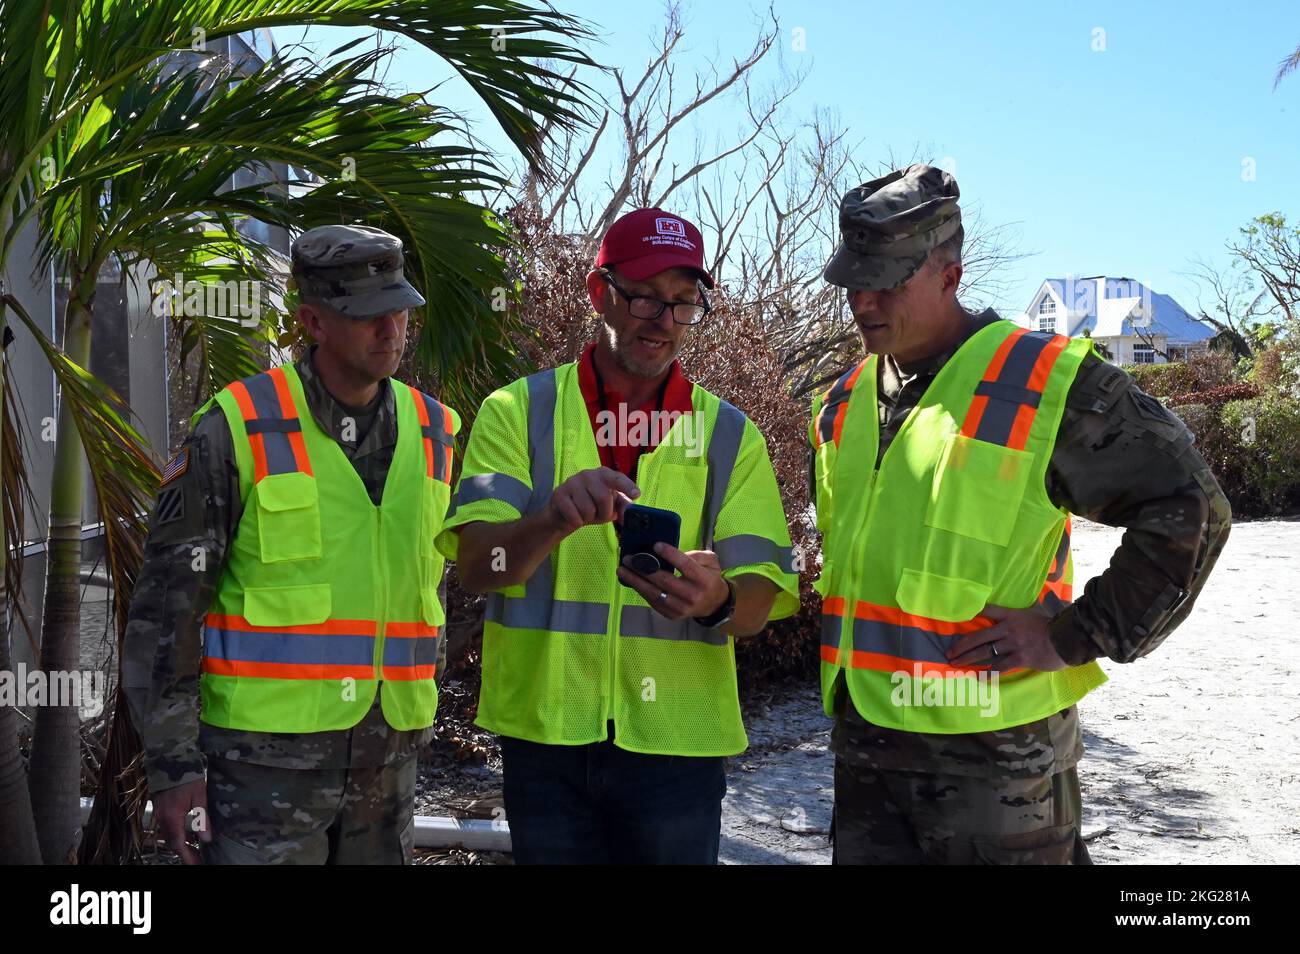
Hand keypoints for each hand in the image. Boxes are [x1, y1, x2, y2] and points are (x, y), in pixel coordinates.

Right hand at [152, 777, 210, 864]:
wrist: (170, 757)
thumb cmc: (187, 775)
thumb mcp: (199, 795)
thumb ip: (202, 818)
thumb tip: (206, 839)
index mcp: (171, 816)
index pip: (178, 844)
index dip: (188, 856)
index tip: (198, 863)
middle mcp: (162, 817)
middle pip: (172, 842)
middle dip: (185, 853)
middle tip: (198, 859)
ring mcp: (160, 813)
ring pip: (169, 835)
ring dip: (181, 844)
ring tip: (196, 850)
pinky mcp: (161, 808)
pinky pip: (168, 827)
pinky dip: (178, 834)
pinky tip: (190, 834)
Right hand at [545, 467, 639, 532]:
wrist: (564, 514)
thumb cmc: (591, 506)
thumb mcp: (609, 507)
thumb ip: (622, 508)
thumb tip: (630, 514)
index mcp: (604, 474)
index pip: (617, 478)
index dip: (627, 486)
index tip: (636, 494)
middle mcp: (588, 474)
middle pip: (603, 497)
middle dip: (604, 513)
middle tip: (599, 515)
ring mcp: (572, 482)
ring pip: (587, 508)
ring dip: (589, 518)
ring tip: (585, 514)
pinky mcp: (559, 494)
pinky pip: (574, 516)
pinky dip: (577, 522)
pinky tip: (574, 516)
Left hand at [617, 542, 729, 620]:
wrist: (714, 605)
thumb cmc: (709, 578)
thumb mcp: (711, 562)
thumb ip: (696, 555)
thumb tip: (673, 552)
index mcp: (703, 580)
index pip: (685, 565)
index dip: (670, 555)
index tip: (656, 545)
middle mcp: (692, 595)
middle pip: (664, 581)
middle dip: (644, 568)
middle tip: (629, 558)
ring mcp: (680, 608)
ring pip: (655, 593)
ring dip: (636, 581)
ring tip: (622, 570)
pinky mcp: (671, 614)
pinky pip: (653, 601)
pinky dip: (641, 590)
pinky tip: (631, 580)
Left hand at [945, 603, 1068, 671]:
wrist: (1068, 639)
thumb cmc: (1053, 624)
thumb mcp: (1037, 611)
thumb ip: (1026, 610)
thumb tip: (1026, 604)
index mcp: (1012, 615)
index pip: (988, 610)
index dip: (973, 613)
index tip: (959, 618)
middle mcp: (1008, 628)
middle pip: (979, 637)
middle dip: (962, 646)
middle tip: (949, 653)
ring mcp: (1013, 644)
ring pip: (985, 652)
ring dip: (969, 659)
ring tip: (956, 664)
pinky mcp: (1020, 658)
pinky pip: (1000, 666)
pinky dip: (989, 672)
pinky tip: (979, 677)